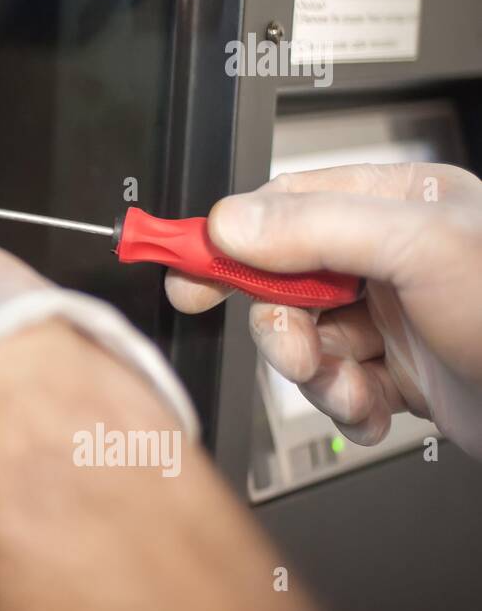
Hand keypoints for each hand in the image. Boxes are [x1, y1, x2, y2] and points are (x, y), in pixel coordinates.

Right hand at [166, 163, 481, 455]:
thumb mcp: (424, 249)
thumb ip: (319, 227)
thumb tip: (230, 224)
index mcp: (398, 201)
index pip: (283, 205)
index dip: (228, 238)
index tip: (185, 265)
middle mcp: (391, 255)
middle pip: (282, 280)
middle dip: (281, 325)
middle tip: (295, 347)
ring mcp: (392, 316)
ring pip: (302, 338)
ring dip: (316, 374)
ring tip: (353, 386)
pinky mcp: (397, 372)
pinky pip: (334, 385)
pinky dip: (345, 405)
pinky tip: (379, 409)